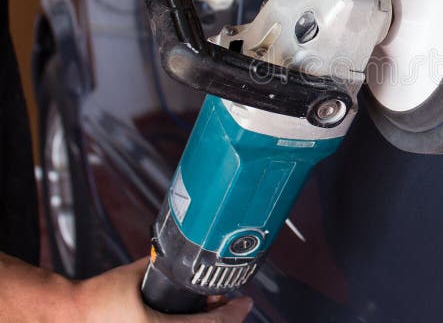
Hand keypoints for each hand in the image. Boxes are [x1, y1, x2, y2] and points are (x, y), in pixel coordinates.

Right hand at [73, 258, 251, 321]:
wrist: (68, 316)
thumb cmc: (95, 299)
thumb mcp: (135, 274)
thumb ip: (162, 265)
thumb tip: (181, 254)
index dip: (235, 312)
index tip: (245, 301)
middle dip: (223, 318)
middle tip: (227, 302)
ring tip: (208, 308)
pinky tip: (187, 318)